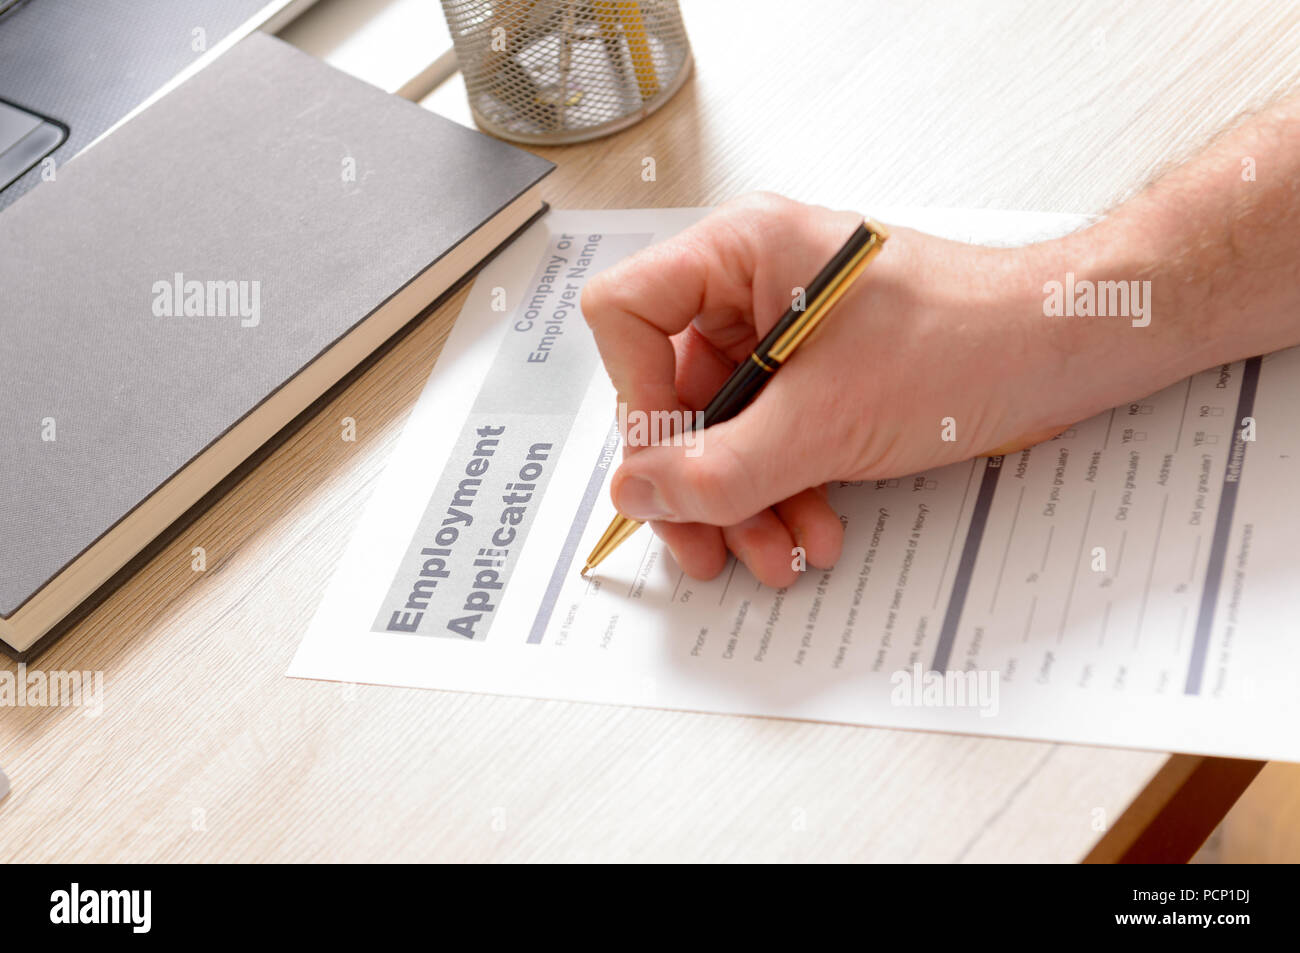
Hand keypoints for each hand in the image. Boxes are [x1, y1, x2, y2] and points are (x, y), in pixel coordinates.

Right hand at [581, 193, 1081, 587]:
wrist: (1063, 353)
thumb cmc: (969, 340)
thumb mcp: (824, 422)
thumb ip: (719, 468)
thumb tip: (639, 491)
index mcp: (739, 254)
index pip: (626, 314)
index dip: (635, 394)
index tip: (666, 461)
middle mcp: (752, 286)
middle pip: (672, 390)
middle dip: (697, 479)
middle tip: (705, 543)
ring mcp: (786, 333)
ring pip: (724, 429)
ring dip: (744, 502)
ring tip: (776, 554)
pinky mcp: (820, 377)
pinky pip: (771, 439)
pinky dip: (784, 491)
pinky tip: (813, 531)